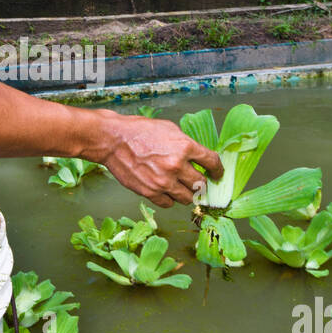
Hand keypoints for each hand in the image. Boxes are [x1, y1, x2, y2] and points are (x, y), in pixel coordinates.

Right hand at [96, 112, 222, 207]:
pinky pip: (169, 203)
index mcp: (185, 147)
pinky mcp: (150, 192)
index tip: (217, 174)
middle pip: (201, 184)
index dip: (218, 170)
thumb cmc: (139, 131)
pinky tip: (166, 191)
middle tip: (198, 182)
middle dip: (202, 183)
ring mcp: (164, 181)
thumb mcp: (169, 129)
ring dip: (187, 193)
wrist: (114, 140)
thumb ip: (185, 143)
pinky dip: (170, 199)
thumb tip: (197, 156)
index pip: (212, 162)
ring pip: (187, 197)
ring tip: (182, 188)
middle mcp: (177, 166)